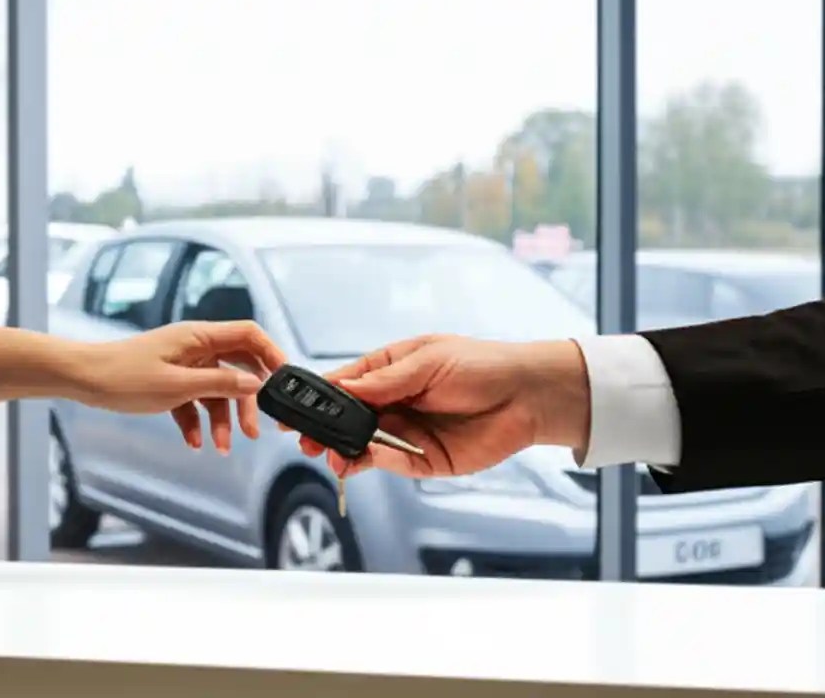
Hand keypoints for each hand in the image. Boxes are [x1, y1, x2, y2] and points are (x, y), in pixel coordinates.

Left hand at [79, 320, 286, 452]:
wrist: (82, 379)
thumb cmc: (124, 375)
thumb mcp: (177, 385)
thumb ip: (219, 384)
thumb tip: (256, 383)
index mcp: (199, 336)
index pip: (249, 335)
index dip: (271, 354)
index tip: (284, 381)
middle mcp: (195, 346)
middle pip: (237, 368)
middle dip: (247, 401)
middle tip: (253, 431)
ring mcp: (182, 364)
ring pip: (215, 390)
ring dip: (221, 419)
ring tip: (221, 446)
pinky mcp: (169, 381)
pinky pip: (193, 400)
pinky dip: (196, 420)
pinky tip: (194, 441)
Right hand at [290, 335, 588, 478]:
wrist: (528, 397)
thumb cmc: (482, 366)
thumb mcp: (428, 362)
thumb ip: (385, 380)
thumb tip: (345, 386)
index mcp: (391, 372)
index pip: (347, 384)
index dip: (321, 396)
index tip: (296, 407)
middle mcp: (394, 403)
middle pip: (348, 419)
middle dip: (325, 430)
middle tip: (305, 439)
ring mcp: (406, 432)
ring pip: (363, 445)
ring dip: (343, 451)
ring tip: (328, 456)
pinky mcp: (423, 459)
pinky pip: (391, 462)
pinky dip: (373, 462)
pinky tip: (360, 458)